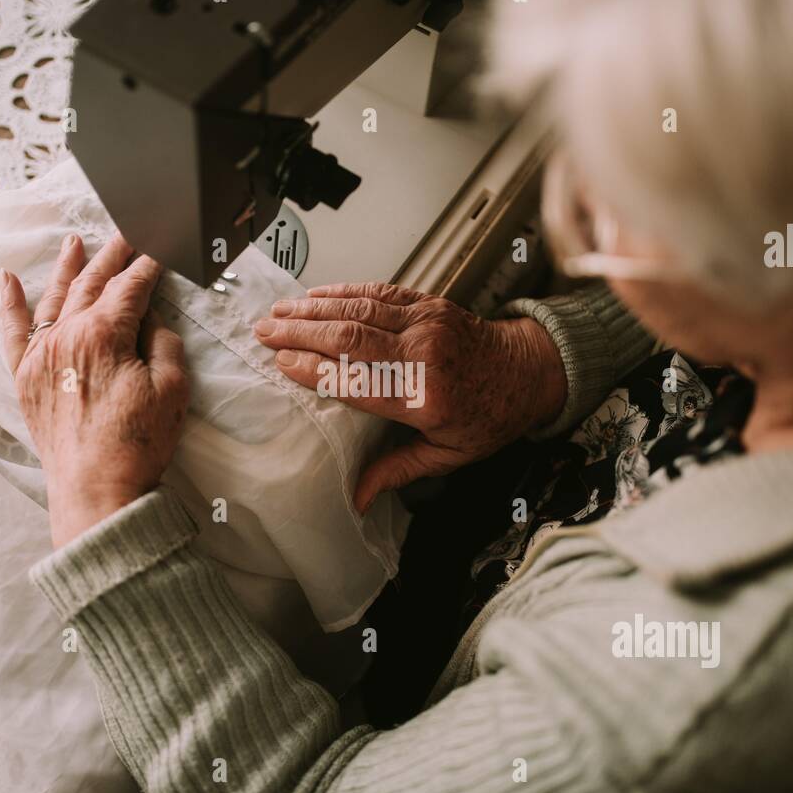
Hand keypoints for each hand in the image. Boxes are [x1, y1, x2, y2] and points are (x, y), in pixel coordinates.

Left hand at [0, 233, 188, 547]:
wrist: (95, 488)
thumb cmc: (136, 443)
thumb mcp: (172, 389)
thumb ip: (164, 344)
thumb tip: (151, 324)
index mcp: (104, 334)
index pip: (130, 287)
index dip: (148, 266)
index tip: (157, 249)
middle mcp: (66, 336)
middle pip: (91, 284)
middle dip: (111, 257)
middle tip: (124, 236)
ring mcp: (40, 356)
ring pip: (53, 298)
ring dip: (66, 268)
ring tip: (75, 243)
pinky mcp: (25, 379)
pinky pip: (12, 332)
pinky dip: (10, 304)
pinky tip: (8, 282)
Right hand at [253, 283, 565, 511]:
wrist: (528, 372)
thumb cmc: (489, 416)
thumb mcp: (448, 455)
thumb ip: (397, 471)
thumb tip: (357, 500)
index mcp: (424, 397)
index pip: (356, 381)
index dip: (313, 370)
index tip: (280, 364)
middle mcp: (423, 354)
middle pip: (349, 338)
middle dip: (300, 333)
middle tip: (263, 333)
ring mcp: (426, 322)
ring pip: (359, 309)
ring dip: (313, 309)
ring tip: (278, 312)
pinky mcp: (429, 303)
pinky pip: (379, 292)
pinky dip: (343, 292)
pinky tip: (316, 294)